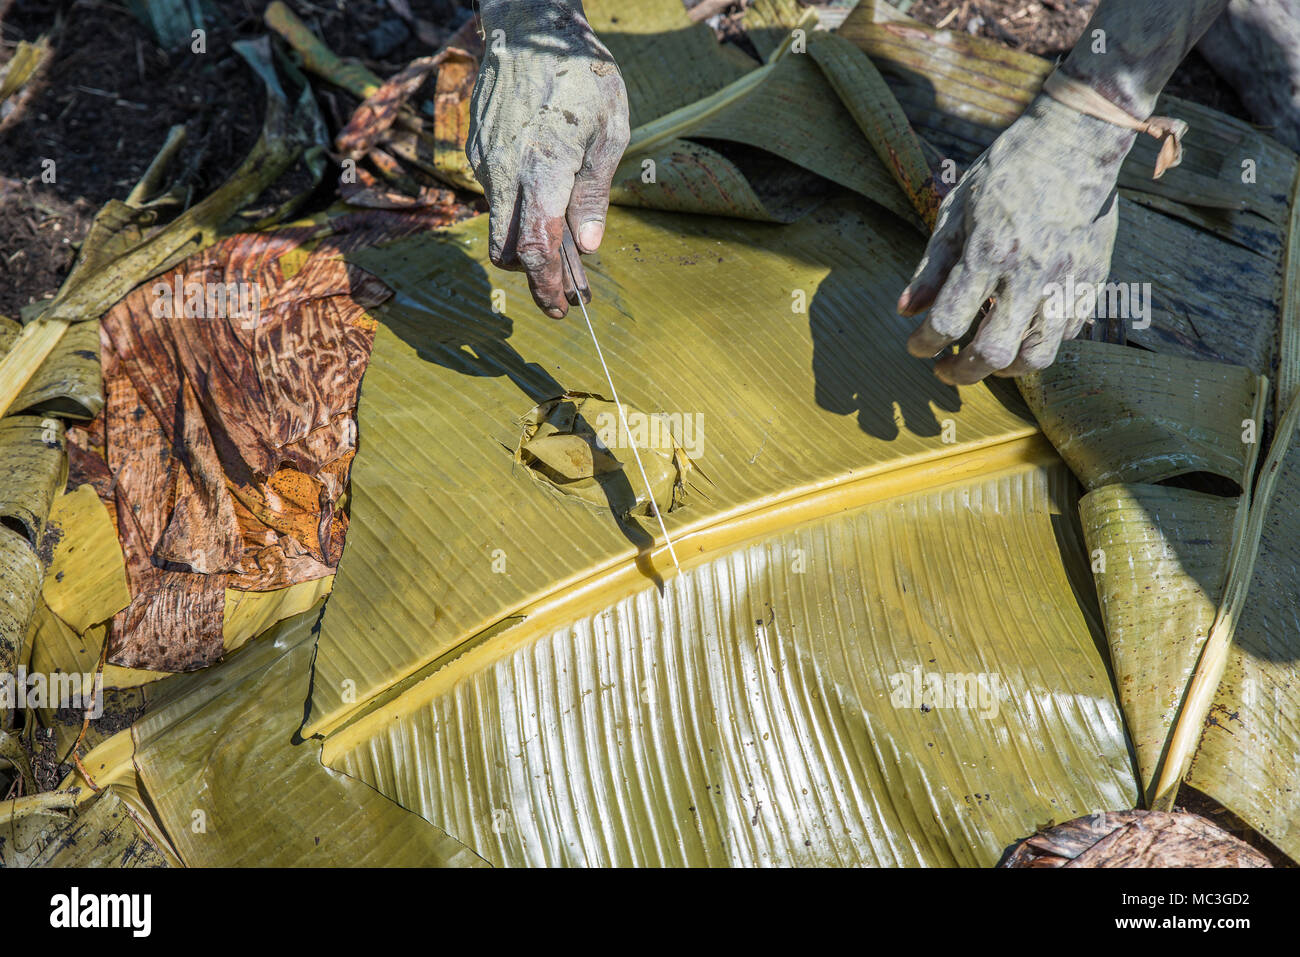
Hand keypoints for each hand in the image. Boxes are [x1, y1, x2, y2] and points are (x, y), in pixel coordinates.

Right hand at [467, 0, 630, 317]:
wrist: (530, 27)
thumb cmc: (582, 74)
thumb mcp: (609, 131)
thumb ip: (595, 192)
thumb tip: (587, 245)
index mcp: (544, 168)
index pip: (538, 247)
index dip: (548, 286)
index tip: (560, 309)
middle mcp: (506, 170)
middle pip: (507, 249)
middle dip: (532, 274)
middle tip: (564, 284)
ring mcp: (486, 161)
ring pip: (499, 224)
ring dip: (526, 238)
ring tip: (563, 233)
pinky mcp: (477, 150)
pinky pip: (496, 194)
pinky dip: (518, 206)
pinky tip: (544, 190)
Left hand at [898, 94, 1133, 382]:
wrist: (1074, 141)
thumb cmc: (1005, 172)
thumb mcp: (955, 210)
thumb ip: (931, 267)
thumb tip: (904, 311)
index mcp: (988, 252)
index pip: (947, 321)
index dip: (925, 345)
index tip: (917, 348)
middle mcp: (1028, 273)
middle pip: (994, 354)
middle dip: (963, 373)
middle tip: (948, 370)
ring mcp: (1066, 279)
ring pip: (1038, 356)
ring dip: (1007, 370)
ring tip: (988, 361)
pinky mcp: (1093, 278)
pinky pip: (1068, 333)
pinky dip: (1042, 343)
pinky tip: (1023, 332)